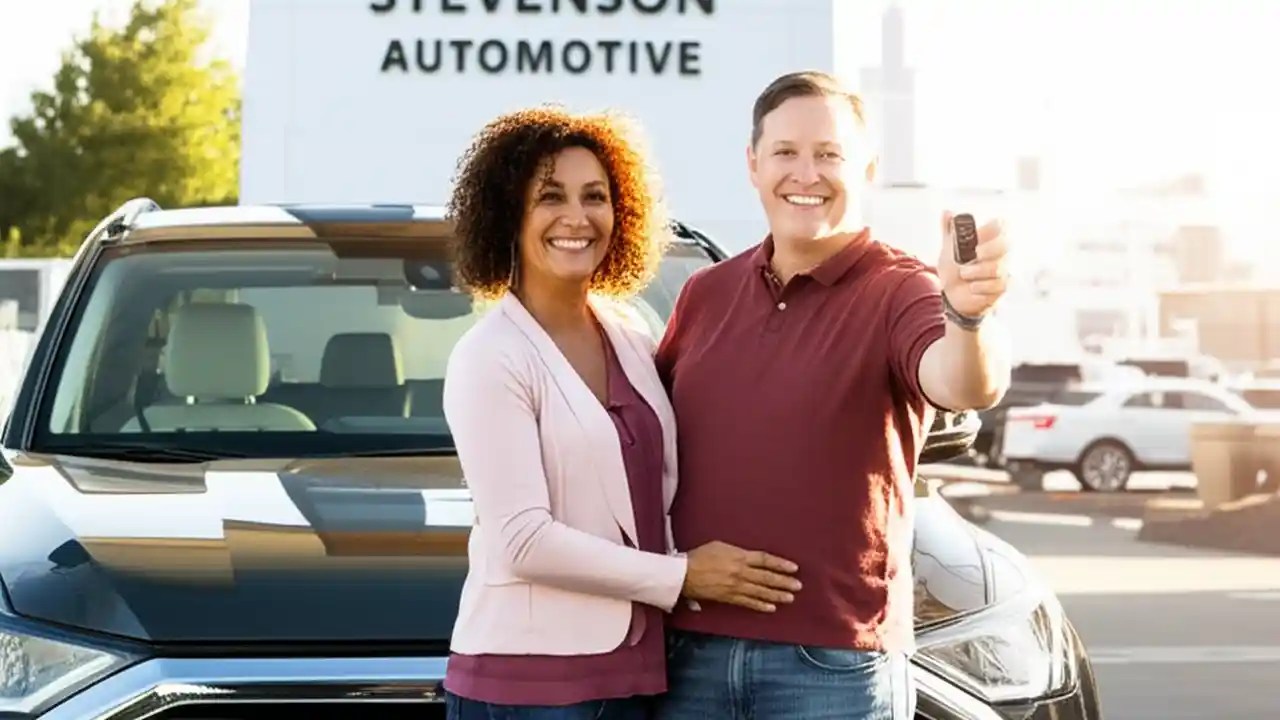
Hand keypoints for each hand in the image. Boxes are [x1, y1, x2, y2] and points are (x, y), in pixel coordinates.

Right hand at [681, 541, 800, 612]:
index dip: (780, 564)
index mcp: (739, 556)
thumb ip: (736, 551)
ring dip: (776, 595)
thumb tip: (748, 557)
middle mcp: (740, 572)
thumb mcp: (720, 546)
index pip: (765, 560)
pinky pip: (748, 602)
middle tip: (798, 586)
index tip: (793, 568)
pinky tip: (771, 608)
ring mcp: (735, 586)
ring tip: (790, 598)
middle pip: (766, 577)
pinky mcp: (729, 597)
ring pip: (760, 591)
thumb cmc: (699, 556)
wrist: (684, 574)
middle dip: (783, 582)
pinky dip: (760, 605)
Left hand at [936, 211, 1009, 317]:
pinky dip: (980, 287)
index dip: (991, 228)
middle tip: (974, 254)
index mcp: (988, 238)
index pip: (1001, 225)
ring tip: (964, 273)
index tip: (977, 235)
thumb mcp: (948, 248)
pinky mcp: (1002, 287)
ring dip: (976, 271)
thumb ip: (949, 230)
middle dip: (987, 249)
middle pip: (1005, 244)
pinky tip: (972, 287)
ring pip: (997, 267)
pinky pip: (997, 285)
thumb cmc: (954, 268)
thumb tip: (946, 212)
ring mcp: (1003, 269)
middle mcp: (1000, 252)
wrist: (952, 294)